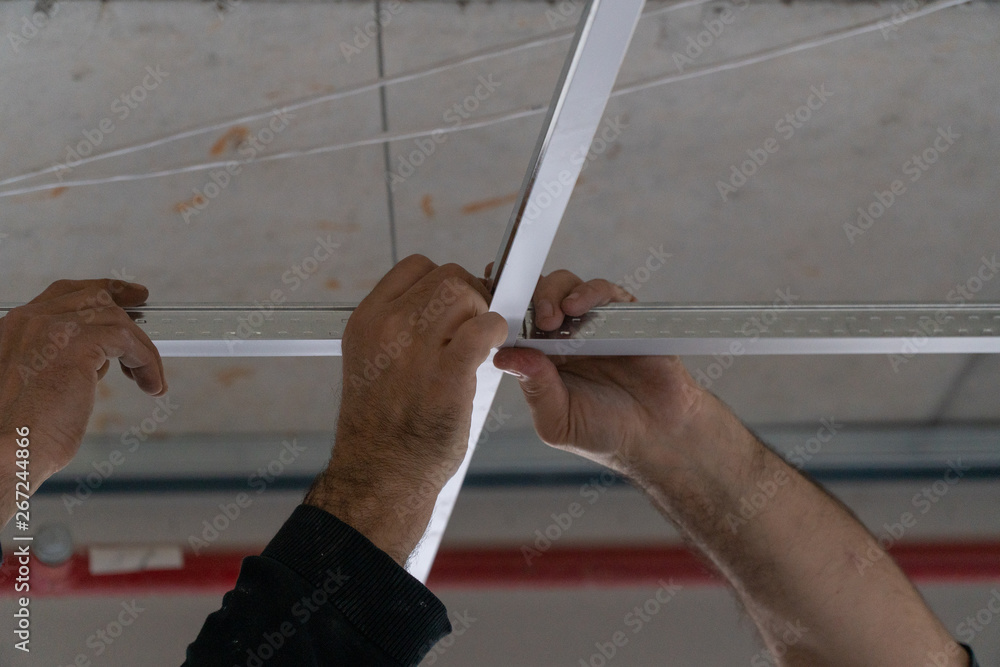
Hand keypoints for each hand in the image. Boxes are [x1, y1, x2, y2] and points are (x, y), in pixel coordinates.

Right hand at [0, 279, 166, 480]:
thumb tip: (97, 360)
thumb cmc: (20, 433)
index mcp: (17, 328)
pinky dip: (146, 361)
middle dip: (127, 306)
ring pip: (116, 320)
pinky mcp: (76, 344)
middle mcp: (30, 320)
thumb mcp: (38, 384)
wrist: (6, 452)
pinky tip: (150, 385)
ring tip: (149, 379)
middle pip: (94, 298)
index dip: (101, 291)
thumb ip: (61, 361)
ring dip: (141, 350)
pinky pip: (127, 340)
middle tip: (148, 321)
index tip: (126, 297)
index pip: (64, 294)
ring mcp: (51, 328)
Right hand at [306, 255, 506, 564]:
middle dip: (471, 297)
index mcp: (366, 321)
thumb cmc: (383, 428)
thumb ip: (397, 329)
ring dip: (485, 314)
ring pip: (467, 294)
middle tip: (476, 326)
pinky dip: (497, 331)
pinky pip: (484, 326)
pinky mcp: (447, 373)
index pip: (416, 268)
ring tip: (482, 343)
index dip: (442, 284)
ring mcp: (416, 349)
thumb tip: (438, 307)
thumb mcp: (373, 363)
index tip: (453, 310)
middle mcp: (387, 328)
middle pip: (447, 278)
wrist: (380, 476)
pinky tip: (493, 348)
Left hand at [492, 269, 708, 477]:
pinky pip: (603, 292)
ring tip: (554, 317)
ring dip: (554, 293)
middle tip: (537, 319)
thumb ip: (535, 388)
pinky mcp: (623, 316)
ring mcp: (593, 324)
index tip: (490, 298)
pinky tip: (577, 307)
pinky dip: (588, 292)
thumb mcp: (558, 421)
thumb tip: (504, 356)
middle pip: (536, 297)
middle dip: (529, 299)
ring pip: (565, 286)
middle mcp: (564, 337)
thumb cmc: (605, 433)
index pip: (514, 324)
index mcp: (541, 358)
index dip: (502, 308)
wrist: (658, 436)